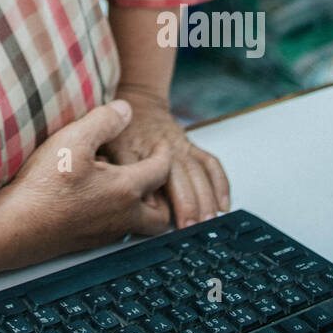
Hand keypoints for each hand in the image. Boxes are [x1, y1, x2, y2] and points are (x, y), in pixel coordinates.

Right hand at [0, 100, 172, 267]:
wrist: (16, 227)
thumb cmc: (45, 185)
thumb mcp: (74, 140)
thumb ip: (104, 121)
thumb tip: (126, 110)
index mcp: (126, 190)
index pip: (160, 171)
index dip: (164, 155)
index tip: (162, 146)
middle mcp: (122, 217)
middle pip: (160, 214)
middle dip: (163, 196)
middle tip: (153, 178)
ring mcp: (105, 234)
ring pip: (138, 225)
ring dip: (139, 208)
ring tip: (123, 185)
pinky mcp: (87, 243)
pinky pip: (115, 231)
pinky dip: (116, 215)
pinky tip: (94, 199)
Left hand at [101, 86, 230, 228]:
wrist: (140, 105)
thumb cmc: (122, 132)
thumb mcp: (110, 147)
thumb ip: (120, 170)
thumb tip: (139, 199)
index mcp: (135, 147)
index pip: (144, 172)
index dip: (151, 194)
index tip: (158, 215)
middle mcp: (161, 146)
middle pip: (177, 174)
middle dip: (186, 202)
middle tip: (190, 226)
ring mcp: (179, 146)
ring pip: (197, 171)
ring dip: (205, 197)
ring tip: (208, 221)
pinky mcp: (192, 147)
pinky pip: (210, 164)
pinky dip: (220, 184)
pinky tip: (222, 204)